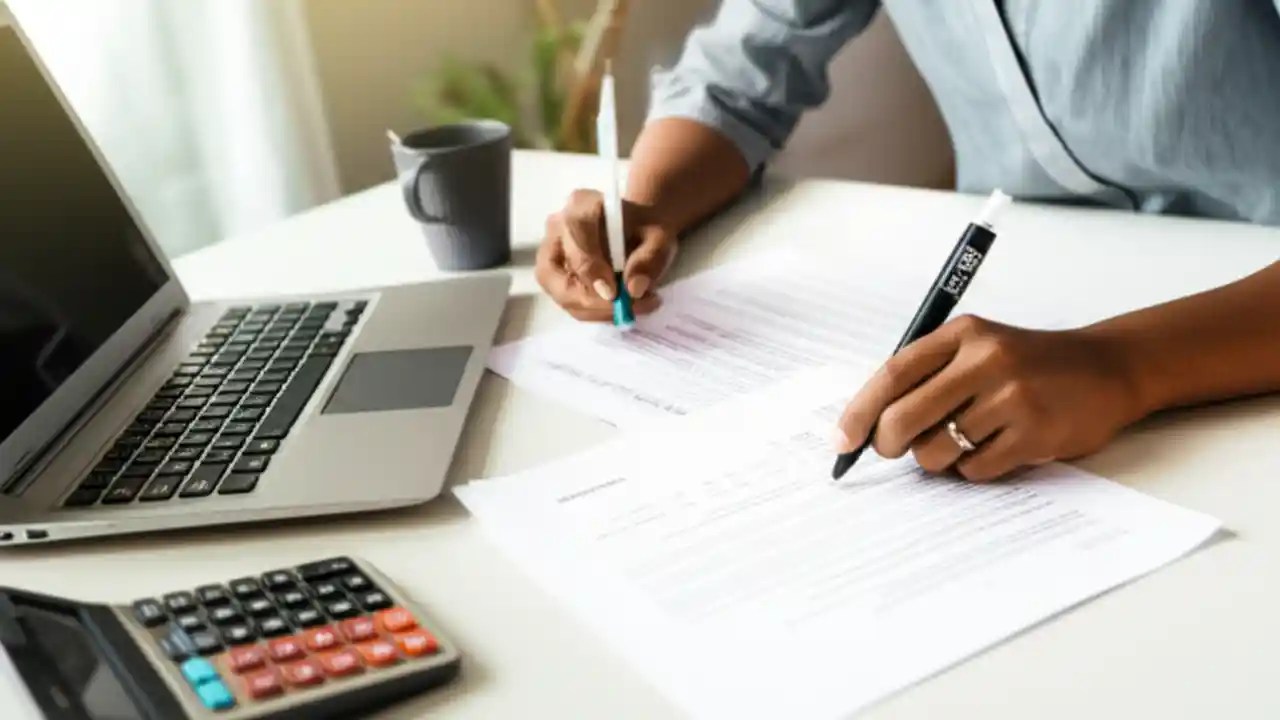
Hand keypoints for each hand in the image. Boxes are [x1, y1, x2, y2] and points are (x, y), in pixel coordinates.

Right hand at [536, 189, 676, 321]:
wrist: (638, 229)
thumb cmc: (646, 228)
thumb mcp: (660, 237)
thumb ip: (650, 259)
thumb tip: (633, 289)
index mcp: (581, 205)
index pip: (575, 237)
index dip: (591, 269)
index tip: (614, 294)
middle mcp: (557, 228)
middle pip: (553, 271)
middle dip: (588, 299)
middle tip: (622, 311)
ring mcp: (551, 253)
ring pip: (558, 291)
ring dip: (593, 310)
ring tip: (629, 310)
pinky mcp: (555, 275)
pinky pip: (566, 300)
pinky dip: (593, 312)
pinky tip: (618, 310)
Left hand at [834, 315, 1143, 481]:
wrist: (1107, 369)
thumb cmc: (1028, 365)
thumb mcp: (977, 349)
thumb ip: (928, 376)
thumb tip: (868, 425)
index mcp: (963, 334)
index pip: (893, 374)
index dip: (860, 411)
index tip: (842, 440)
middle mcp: (986, 360)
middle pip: (904, 417)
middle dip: (887, 443)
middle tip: (892, 449)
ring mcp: (1012, 397)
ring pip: (936, 449)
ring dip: (937, 457)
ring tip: (962, 441)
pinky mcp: (1034, 433)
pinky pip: (974, 469)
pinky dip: (972, 469)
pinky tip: (995, 448)